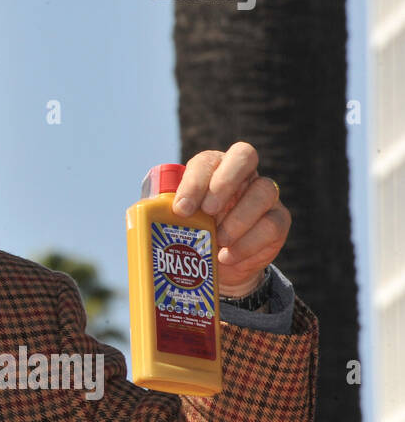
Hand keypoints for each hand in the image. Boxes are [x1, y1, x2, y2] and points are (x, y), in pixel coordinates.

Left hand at [171, 142, 288, 296]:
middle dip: (224, 182)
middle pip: (244, 155)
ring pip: (263, 190)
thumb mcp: (175, 223)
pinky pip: (271, 224)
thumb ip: (163, 214)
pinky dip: (248, 243)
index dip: (195, 182)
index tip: (182, 209)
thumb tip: (143, 219)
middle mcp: (241, 175)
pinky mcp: (279, 220)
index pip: (207, 161)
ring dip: (238, 218)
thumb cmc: (193, 234)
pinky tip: (229, 256)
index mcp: (212, 169)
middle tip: (207, 212)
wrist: (220, 265)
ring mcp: (264, 195)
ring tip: (218, 241)